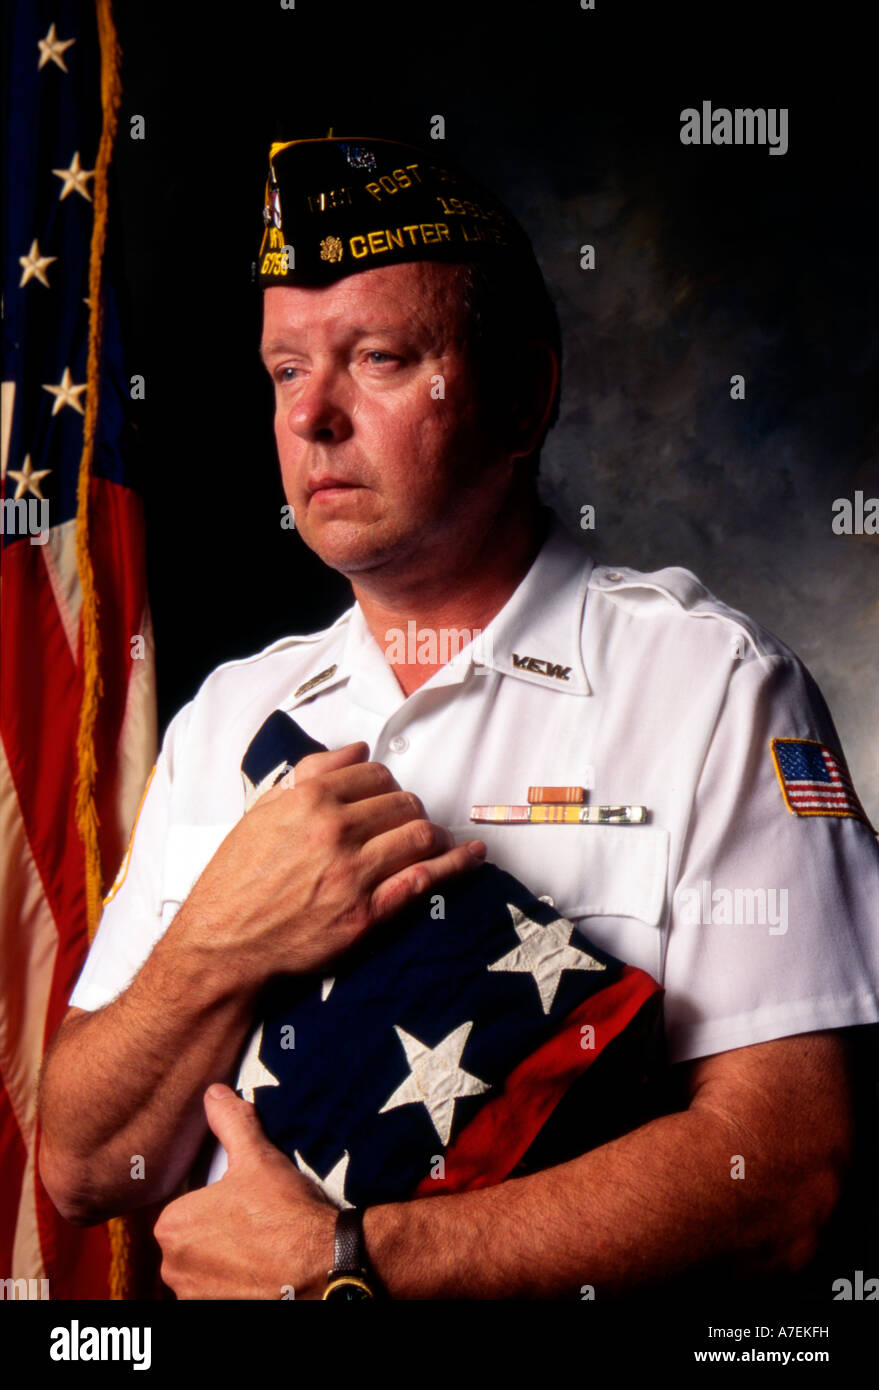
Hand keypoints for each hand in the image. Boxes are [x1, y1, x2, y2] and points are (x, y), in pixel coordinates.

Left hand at [154, 1083, 336, 1299]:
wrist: (322, 1266)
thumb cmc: (286, 1214)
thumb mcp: (258, 1158)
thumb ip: (231, 1123)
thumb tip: (214, 1094)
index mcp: (173, 1225)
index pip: (187, 1208)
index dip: (217, 1203)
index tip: (242, 1204)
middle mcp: (173, 1268)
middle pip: (193, 1242)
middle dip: (218, 1235)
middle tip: (254, 1224)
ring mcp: (193, 1298)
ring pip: (204, 1272)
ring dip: (225, 1264)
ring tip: (260, 1249)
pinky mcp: (215, 1317)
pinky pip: (217, 1296)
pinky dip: (235, 1288)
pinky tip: (261, 1273)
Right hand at [179, 741, 485, 987]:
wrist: (223, 944)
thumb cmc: (237, 879)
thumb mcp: (262, 811)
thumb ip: (311, 773)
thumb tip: (357, 749)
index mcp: (308, 800)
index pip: (375, 774)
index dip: (386, 784)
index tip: (387, 796)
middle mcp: (335, 831)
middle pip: (404, 804)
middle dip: (411, 810)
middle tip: (407, 822)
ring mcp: (354, 874)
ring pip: (420, 836)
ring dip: (435, 834)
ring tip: (437, 839)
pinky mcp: (367, 914)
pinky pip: (424, 880)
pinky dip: (456, 865)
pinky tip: (473, 856)